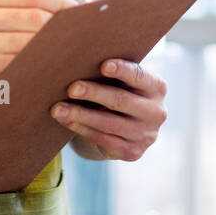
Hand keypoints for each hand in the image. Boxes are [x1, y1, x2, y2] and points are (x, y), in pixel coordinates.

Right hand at [0, 0, 75, 95]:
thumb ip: (26, 8)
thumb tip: (73, 7)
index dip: (59, 1)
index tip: (78, 10)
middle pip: (35, 17)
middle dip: (61, 25)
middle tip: (80, 32)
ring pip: (33, 40)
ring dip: (56, 45)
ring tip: (73, 47)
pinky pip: (26, 61)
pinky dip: (44, 62)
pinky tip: (55, 63)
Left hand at [50, 59, 166, 160]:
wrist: (127, 126)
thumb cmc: (120, 91)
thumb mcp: (124, 81)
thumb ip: (112, 72)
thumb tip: (79, 62)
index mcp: (157, 88)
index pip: (140, 76)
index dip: (123, 70)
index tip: (103, 66)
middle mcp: (157, 112)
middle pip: (122, 101)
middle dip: (94, 93)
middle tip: (71, 88)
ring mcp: (146, 135)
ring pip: (109, 124)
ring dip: (81, 115)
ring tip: (58, 109)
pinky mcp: (132, 152)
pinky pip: (102, 139)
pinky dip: (81, 129)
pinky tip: (66, 121)